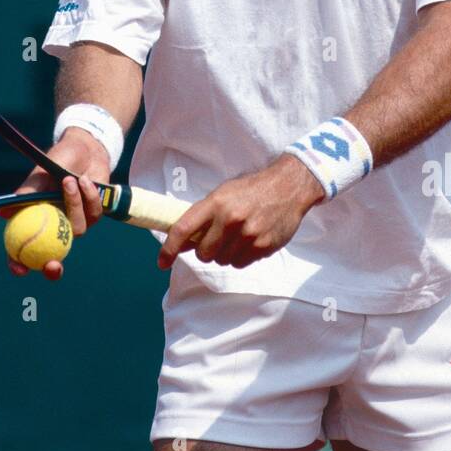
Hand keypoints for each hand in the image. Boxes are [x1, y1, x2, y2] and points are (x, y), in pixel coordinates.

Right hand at [0, 128, 111, 280]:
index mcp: (35, 218)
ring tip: (68, 180)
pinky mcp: (94, 213)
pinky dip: (88, 195)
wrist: (84, 147)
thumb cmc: (57, 160)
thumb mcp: (40, 176)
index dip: (19, 262)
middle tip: (52, 264)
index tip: (19, 268)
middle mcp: (55, 224)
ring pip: (77, 229)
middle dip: (52, 266)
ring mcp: (75, 221)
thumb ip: (26, 195)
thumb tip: (3, 214)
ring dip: (72, 204)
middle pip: (52, 256)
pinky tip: (84, 179)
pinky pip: (93, 213)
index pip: (23, 248)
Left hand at [156, 153, 323, 270]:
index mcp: (216, 202)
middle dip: (205, 251)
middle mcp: (230, 219)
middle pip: (203, 253)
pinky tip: (250, 240)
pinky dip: (241, 257)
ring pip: (222, 261)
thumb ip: (203, 216)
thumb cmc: (251, 189)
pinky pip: (240, 264)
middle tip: (215, 240)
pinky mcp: (263, 246)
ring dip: (224, 254)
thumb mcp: (224, 194)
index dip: (169, 249)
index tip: (161, 262)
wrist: (289, 186)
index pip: (184, 230)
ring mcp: (247, 235)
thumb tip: (183, 241)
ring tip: (237, 236)